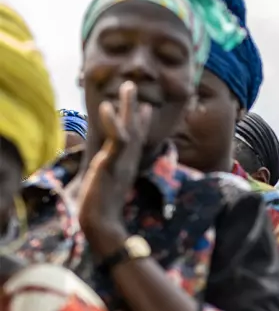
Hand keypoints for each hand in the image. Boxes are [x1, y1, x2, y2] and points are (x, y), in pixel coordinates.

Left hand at [78, 81, 151, 258]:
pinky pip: (116, 140)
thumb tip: (106, 174)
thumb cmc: (101, 213)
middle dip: (133, 107)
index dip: (140, 123)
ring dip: (128, 107)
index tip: (145, 108)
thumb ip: (108, 179)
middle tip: (132, 86)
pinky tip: (107, 107)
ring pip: (129, 129)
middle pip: (135, 129)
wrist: (102, 224)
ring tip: (128, 86)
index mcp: (126, 166)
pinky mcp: (112, 163)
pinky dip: (113, 123)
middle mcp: (127, 161)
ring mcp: (121, 161)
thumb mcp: (105, 190)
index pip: (136, 141)